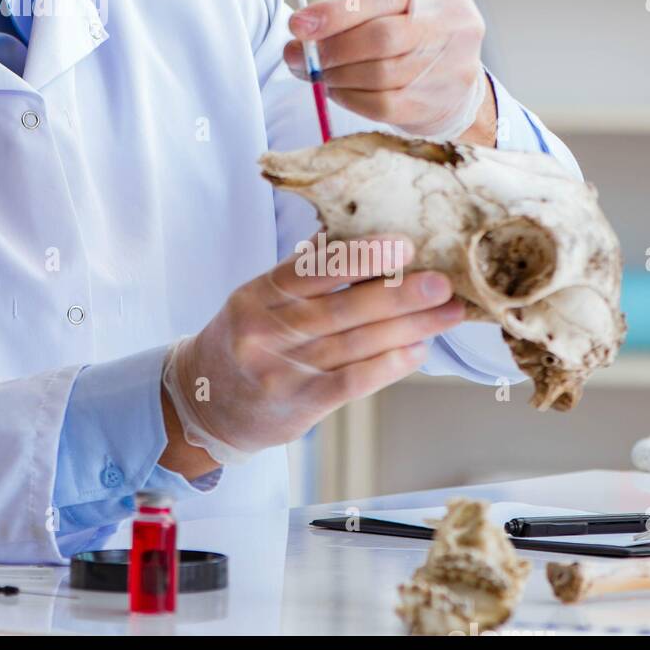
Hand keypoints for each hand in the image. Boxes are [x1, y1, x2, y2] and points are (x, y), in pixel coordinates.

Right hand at [160, 234, 465, 468]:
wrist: (205, 404)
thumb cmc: (243, 342)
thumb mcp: (257, 302)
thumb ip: (301, 281)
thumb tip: (363, 249)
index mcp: (255, 296)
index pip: (312, 269)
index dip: (360, 256)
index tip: (402, 245)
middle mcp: (266, 332)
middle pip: (342, 308)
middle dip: (399, 293)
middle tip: (441, 281)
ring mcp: (282, 370)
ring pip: (356, 344)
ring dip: (409, 328)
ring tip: (445, 313)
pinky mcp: (299, 404)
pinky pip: (353, 380)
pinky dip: (389, 364)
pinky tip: (416, 350)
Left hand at [268, 0, 494, 143]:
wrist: (448, 70)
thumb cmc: (397, 18)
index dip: (332, 13)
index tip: (295, 25)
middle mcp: (452, 23)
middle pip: (380, 39)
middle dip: (330, 49)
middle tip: (295, 55)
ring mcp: (451, 65)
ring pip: (379, 77)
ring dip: (335, 75)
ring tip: (315, 71)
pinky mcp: (439, 102)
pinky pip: (383, 106)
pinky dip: (350, 98)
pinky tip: (336, 88)